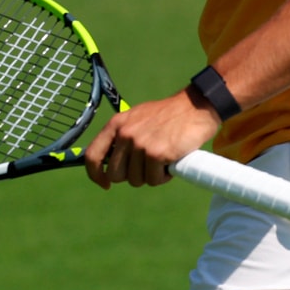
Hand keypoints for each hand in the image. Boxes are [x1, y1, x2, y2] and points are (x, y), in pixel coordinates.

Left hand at [83, 89, 220, 189]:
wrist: (197, 106)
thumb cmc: (170, 115)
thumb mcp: (138, 118)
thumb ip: (123, 137)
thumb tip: (111, 163)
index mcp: (116, 124)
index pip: (92, 156)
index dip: (96, 175)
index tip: (105, 184)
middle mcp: (125, 134)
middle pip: (116, 174)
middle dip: (132, 176)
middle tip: (148, 166)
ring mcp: (140, 144)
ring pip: (136, 180)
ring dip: (150, 176)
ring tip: (163, 161)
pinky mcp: (156, 153)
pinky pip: (153, 180)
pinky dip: (163, 177)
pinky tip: (171, 163)